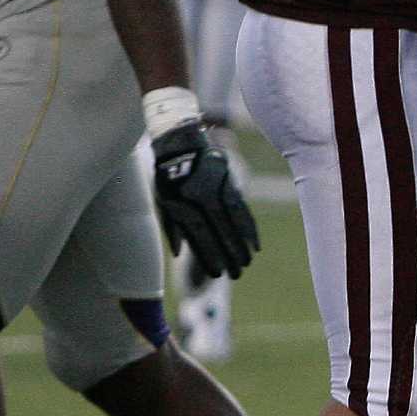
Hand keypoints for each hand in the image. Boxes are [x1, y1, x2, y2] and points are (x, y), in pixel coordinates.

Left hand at [152, 121, 259, 279]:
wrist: (179, 142)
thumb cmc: (167, 176)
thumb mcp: (161, 199)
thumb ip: (171, 227)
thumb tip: (178, 254)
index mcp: (181, 202)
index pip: (199, 234)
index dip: (209, 255)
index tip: (218, 273)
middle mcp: (201, 196)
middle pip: (219, 230)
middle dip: (229, 253)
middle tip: (238, 274)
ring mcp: (216, 187)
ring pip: (233, 220)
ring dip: (242, 243)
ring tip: (249, 261)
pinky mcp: (229, 181)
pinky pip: (242, 207)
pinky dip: (249, 226)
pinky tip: (255, 242)